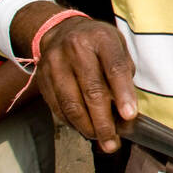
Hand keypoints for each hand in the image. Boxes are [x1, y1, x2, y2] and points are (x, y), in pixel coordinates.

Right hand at [35, 17, 137, 152]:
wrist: (61, 30)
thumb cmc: (97, 43)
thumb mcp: (117, 45)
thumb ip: (124, 72)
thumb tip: (127, 107)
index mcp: (101, 38)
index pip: (114, 68)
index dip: (123, 94)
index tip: (130, 116)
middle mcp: (75, 48)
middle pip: (92, 90)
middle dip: (104, 121)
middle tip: (113, 142)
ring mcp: (55, 63)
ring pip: (71, 103)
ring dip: (87, 127)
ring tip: (101, 140)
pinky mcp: (42, 78)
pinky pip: (57, 107)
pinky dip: (72, 123)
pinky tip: (84, 129)